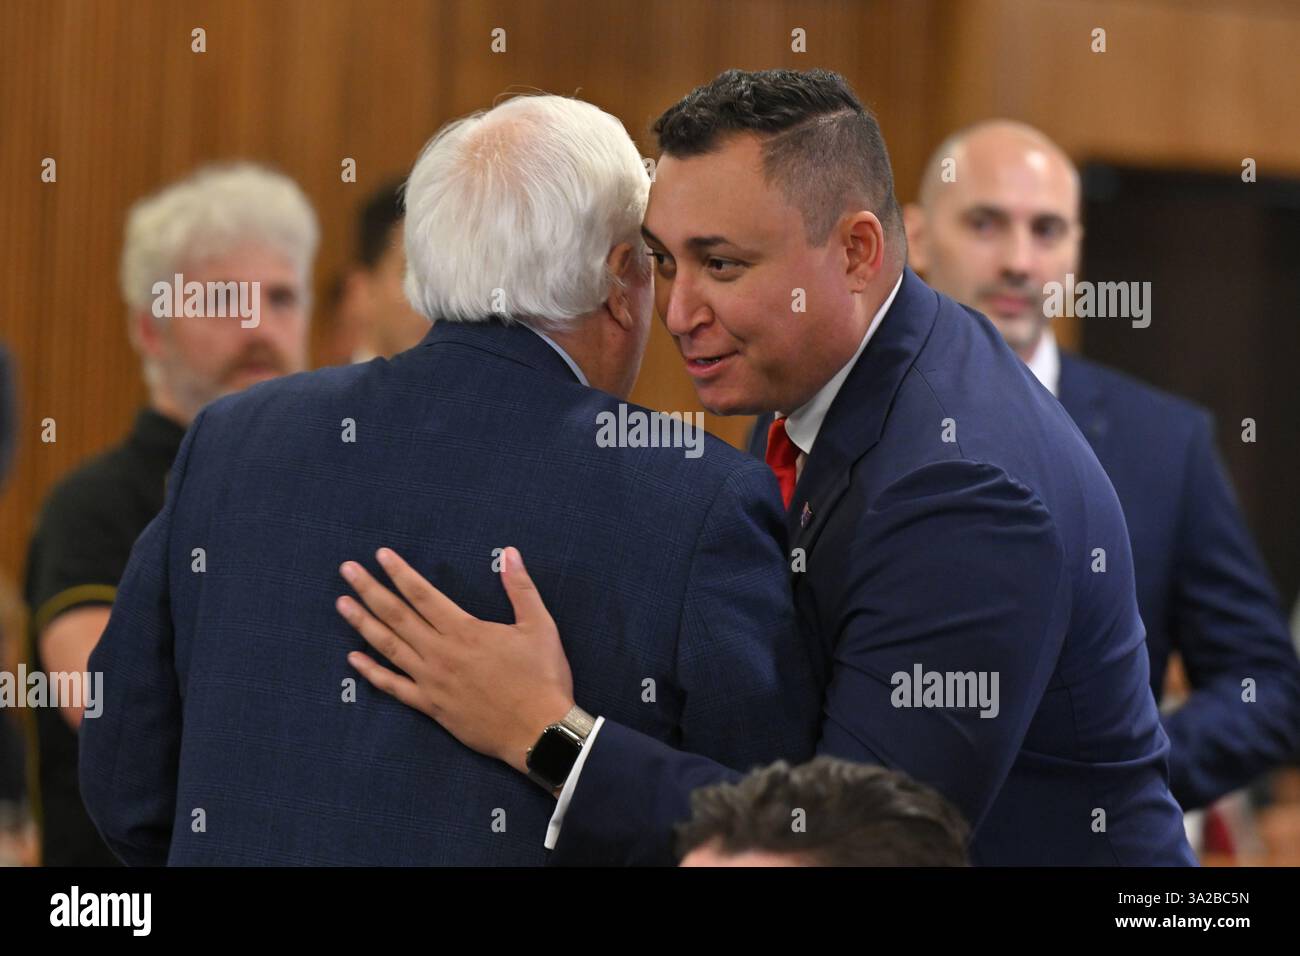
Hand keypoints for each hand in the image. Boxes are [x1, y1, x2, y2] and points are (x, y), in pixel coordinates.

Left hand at [336, 546, 574, 774]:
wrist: (539, 732)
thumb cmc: (542, 678)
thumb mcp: (540, 626)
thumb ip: (521, 588)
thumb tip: (509, 553)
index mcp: (465, 630)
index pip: (423, 595)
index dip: (400, 573)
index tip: (380, 555)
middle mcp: (441, 653)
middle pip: (397, 616)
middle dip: (370, 590)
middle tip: (347, 570)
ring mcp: (432, 681)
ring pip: (389, 647)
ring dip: (363, 624)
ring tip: (342, 605)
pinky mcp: (431, 707)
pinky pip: (394, 688)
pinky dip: (372, 673)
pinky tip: (353, 659)